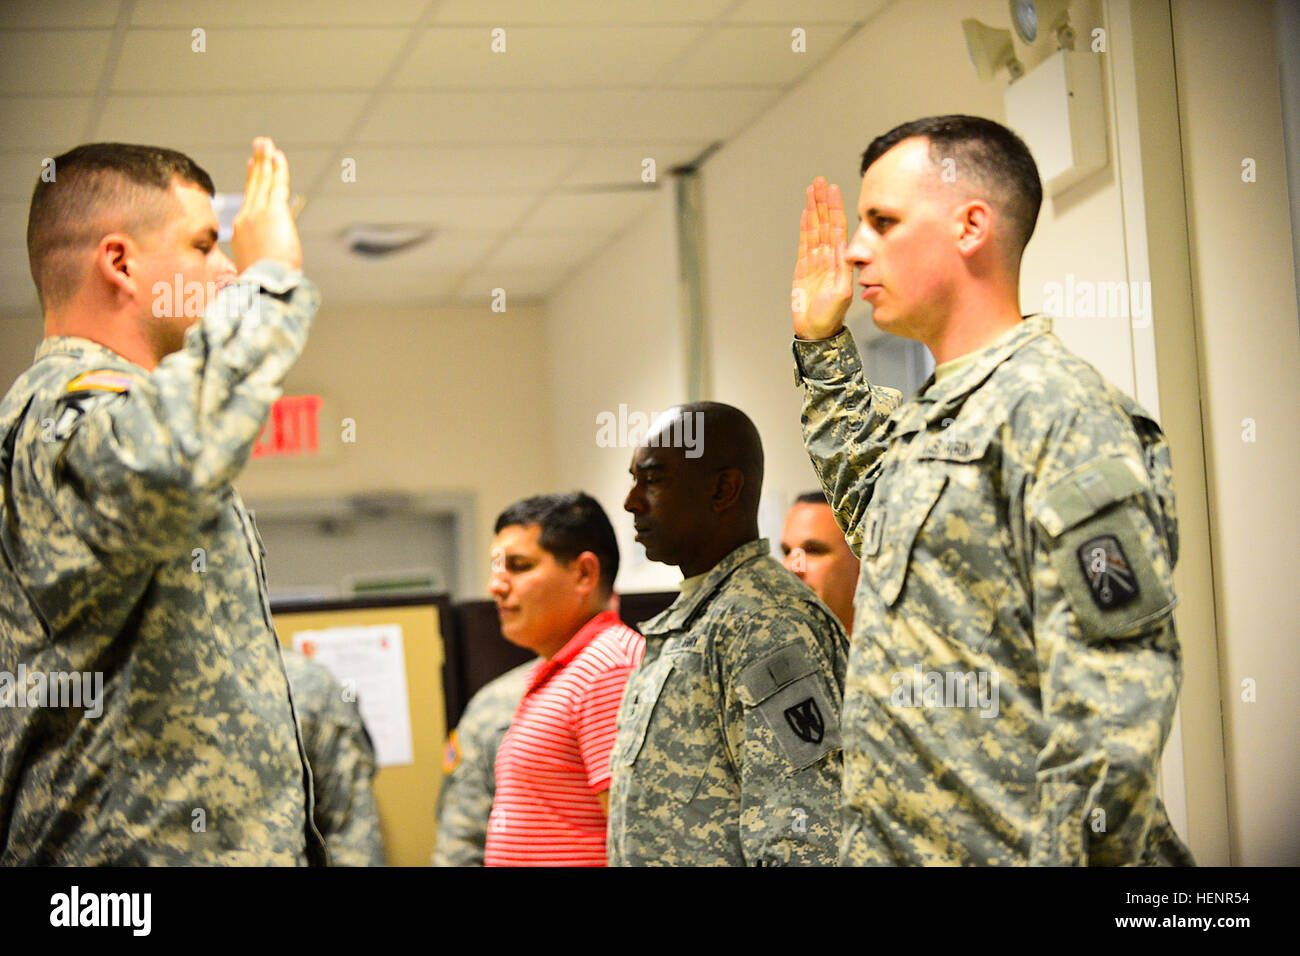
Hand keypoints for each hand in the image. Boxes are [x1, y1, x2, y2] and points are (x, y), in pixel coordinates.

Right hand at [231, 137, 301, 272]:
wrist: (263, 286)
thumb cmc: (260, 285)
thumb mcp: (252, 270)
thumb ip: (254, 261)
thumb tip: (257, 271)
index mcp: (240, 231)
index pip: (248, 200)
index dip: (251, 181)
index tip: (252, 166)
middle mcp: (246, 218)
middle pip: (253, 185)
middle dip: (257, 163)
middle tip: (260, 145)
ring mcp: (259, 213)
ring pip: (263, 181)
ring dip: (265, 160)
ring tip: (266, 143)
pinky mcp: (274, 212)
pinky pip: (277, 184)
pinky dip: (278, 169)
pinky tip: (278, 156)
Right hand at [792, 176, 851, 339]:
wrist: (816, 330)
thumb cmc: (831, 316)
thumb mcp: (843, 294)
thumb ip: (845, 273)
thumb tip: (847, 253)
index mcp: (841, 260)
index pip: (838, 227)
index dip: (835, 208)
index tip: (833, 190)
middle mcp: (829, 256)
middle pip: (826, 222)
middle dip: (823, 201)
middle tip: (820, 181)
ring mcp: (816, 260)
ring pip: (815, 228)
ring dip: (814, 209)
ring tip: (812, 189)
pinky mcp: (804, 267)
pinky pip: (804, 242)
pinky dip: (806, 226)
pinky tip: (806, 213)